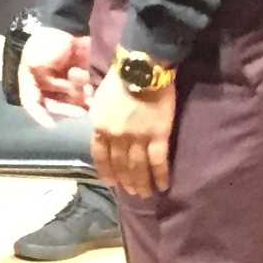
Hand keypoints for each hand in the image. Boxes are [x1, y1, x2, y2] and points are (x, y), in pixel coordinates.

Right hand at [18, 25, 94, 119]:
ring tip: (88, 96)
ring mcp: (63, 80)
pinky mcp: (78, 75)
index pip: (32, 103)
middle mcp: (45, 83)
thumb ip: (40, 85)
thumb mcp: (34, 64)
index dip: (40, 115)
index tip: (51, 125)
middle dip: (67, 108)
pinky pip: (83, 91)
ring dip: (78, 100)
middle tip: (80, 112)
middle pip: (54, 104)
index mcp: (30, 80)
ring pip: (70, 99)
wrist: (67, 25)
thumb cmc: (46, 44)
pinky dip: (87, 93)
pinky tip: (91, 89)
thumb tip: (51, 104)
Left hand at [88, 76, 177, 195]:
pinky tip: (163, 185)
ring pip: (139, 167)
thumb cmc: (119, 80)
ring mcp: (138, 137)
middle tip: (132, 192)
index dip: (106, 171)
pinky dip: (161, 175)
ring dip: (142, 182)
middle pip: (121, 164)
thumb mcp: (99, 100)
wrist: (142, 69)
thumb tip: (100, 132)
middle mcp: (116, 136)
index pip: (101, 156)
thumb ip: (100, 119)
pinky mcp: (158, 135)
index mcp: (100, 126)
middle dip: (126, 181)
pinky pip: (159, 161)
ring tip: (146, 193)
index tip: (111, 183)